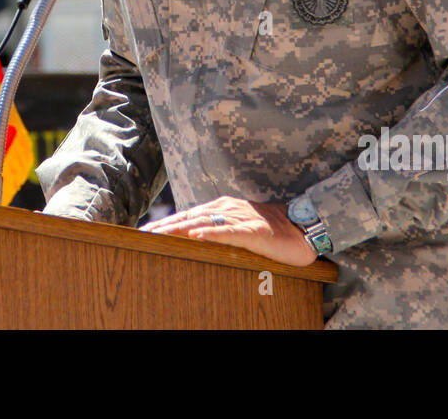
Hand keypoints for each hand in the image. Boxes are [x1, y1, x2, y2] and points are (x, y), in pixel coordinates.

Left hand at [138, 196, 316, 266]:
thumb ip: (219, 229)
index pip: (189, 215)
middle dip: (166, 226)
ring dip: (180, 229)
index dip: (167, 222)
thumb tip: (194, 239)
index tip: (146, 231)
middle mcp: (228, 208)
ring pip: (204, 222)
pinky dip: (211, 233)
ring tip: (160, 234)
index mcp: (223, 207)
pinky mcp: (254, 230)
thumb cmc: (271, 231)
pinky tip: (196, 236)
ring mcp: (240, 218)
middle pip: (190, 217)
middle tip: (144, 235)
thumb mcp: (240, 227)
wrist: (302, 228)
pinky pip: (229, 231)